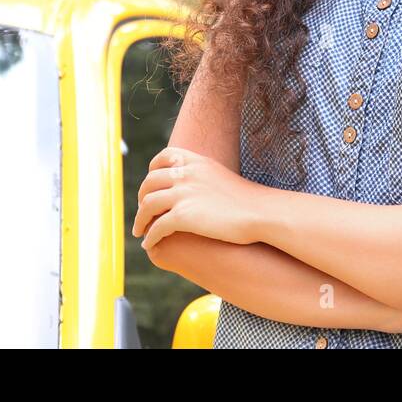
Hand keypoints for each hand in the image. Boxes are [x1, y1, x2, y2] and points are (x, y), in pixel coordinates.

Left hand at [132, 147, 262, 250]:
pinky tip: (149, 244)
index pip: (162, 157)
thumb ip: (202, 176)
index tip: (150, 186)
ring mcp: (183, 194)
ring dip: (140, 220)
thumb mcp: (220, 176)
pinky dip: (150, 236)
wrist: (260, 213)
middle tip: (142, 213)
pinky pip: (157, 227)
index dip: (152, 172)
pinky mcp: (183, 217)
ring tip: (140, 231)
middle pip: (150, 183)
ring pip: (148, 205)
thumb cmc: (246, 200)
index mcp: (195, 161)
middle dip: (141, 198)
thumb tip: (191, 185)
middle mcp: (185, 174)